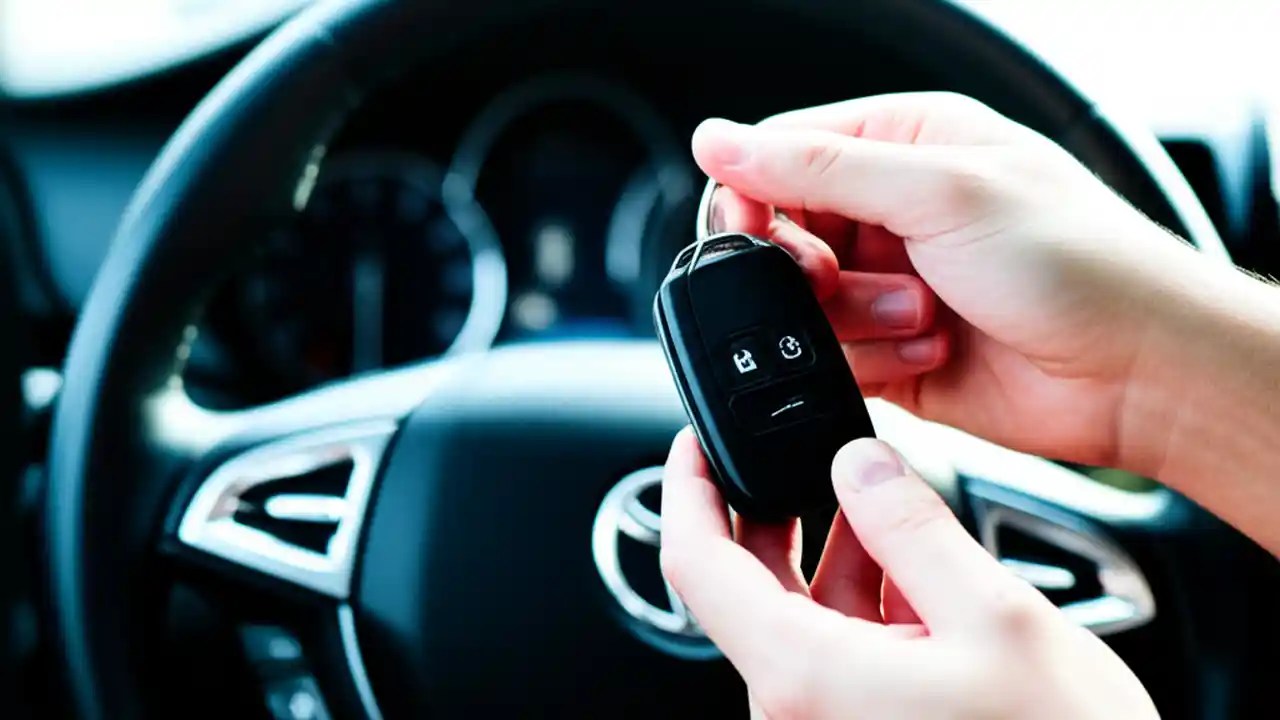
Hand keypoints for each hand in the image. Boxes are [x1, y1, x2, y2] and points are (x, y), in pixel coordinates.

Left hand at [660, 429, 1158, 718]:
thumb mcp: (995, 616)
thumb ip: (913, 529)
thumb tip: (858, 463)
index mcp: (804, 677)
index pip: (697, 565)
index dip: (689, 490)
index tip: (697, 443)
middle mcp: (796, 709)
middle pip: (747, 585)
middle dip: (777, 510)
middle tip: (810, 453)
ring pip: (799, 612)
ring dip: (835, 550)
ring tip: (889, 507)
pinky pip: (835, 648)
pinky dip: (864, 598)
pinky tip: (913, 569)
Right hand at [693, 92, 1196, 470]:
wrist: (1138, 373)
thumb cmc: (1075, 262)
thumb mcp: (940, 190)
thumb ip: (818, 168)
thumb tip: (718, 142)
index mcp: (905, 143)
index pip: (783, 154)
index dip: (756, 196)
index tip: (758, 231)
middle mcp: (893, 211)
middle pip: (784, 237)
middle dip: (814, 268)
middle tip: (844, 276)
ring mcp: (892, 282)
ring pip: (805, 307)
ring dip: (858, 318)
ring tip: (927, 313)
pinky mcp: (895, 350)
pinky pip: (835, 358)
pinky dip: (875, 359)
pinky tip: (936, 346)